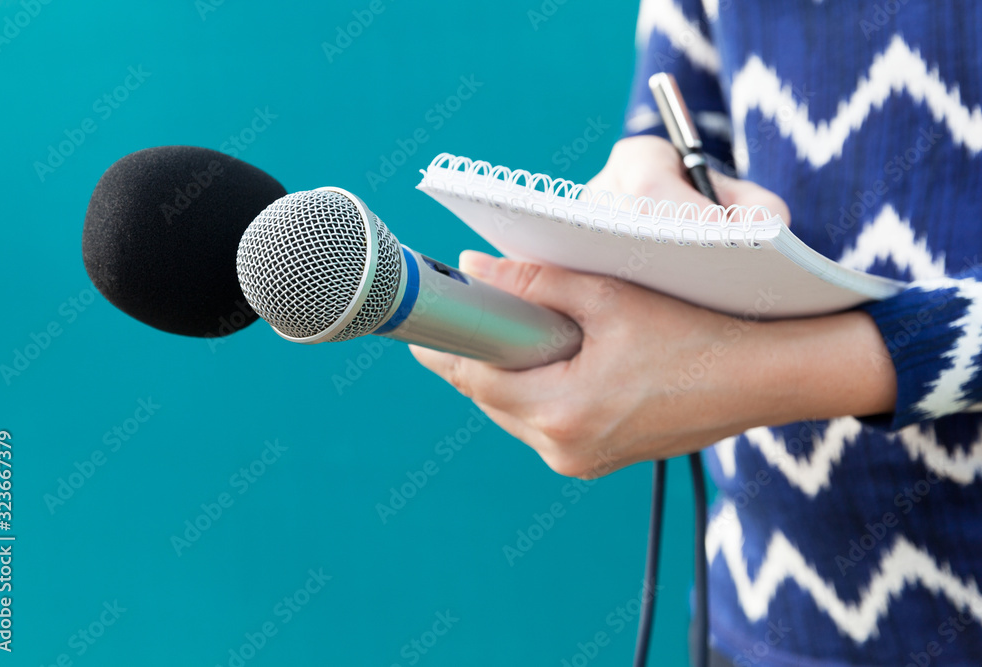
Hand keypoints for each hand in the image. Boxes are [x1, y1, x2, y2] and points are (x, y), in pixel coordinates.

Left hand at [410, 137, 895, 478]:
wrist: (762, 379)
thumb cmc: (696, 333)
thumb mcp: (611, 297)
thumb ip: (535, 282)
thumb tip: (474, 267)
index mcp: (563, 412)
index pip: (474, 374)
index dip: (444, 341)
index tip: (421, 316)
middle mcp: (563, 449)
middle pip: (488, 394)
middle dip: (475, 351)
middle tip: (465, 307)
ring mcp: (579, 461)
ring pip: (512, 409)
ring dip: (506, 369)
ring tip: (511, 325)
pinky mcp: (594, 460)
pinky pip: (541, 420)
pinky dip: (535, 387)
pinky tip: (549, 355)